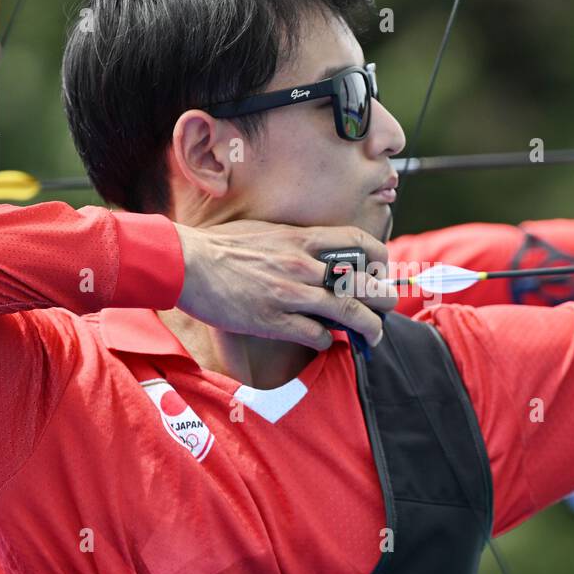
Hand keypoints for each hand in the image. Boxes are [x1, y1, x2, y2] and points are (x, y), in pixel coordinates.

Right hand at [174, 219, 397, 349]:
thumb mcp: (268, 232)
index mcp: (302, 239)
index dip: (380, 257)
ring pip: (348, 313)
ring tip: (374, 336)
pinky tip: (323, 341)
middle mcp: (303, 265)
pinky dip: (326, 341)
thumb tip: (319, 258)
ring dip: (368, 328)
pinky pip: (316, 335)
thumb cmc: (223, 246)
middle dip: (383, 299)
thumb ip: (297, 244)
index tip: (381, 271)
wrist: (187, 262)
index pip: (358, 242)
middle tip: (386, 309)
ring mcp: (290, 294)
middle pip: (362, 283)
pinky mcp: (274, 320)